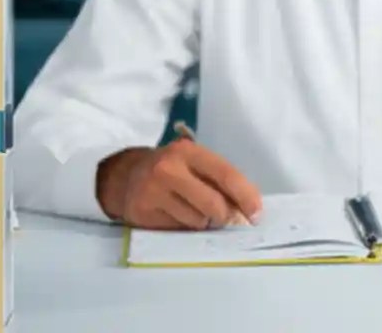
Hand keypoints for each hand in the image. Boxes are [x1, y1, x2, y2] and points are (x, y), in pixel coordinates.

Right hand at [96, 138, 262, 229]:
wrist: (125, 176)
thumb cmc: (171, 170)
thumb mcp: (194, 164)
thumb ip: (219, 180)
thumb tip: (247, 210)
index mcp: (188, 152)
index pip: (225, 174)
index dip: (246, 196)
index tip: (256, 214)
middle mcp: (169, 169)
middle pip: (214, 205)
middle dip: (224, 216)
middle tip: (223, 216)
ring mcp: (154, 192)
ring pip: (198, 222)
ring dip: (202, 222)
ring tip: (190, 209)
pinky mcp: (143, 213)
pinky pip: (179, 230)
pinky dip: (184, 228)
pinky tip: (174, 215)